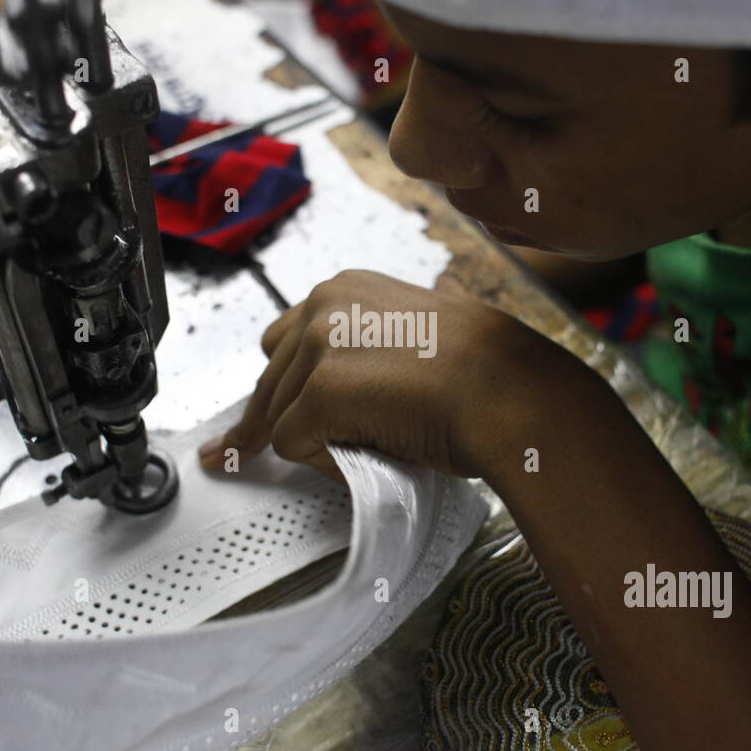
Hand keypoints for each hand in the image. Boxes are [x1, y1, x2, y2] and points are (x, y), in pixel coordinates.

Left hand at [197, 270, 590, 481]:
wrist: (510, 392)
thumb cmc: (484, 371)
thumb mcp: (415, 330)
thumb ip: (369, 342)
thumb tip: (347, 380)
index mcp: (346, 287)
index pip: (285, 340)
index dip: (281, 384)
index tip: (265, 412)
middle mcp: (325, 304)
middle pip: (270, 379)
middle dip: (267, 419)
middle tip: (240, 454)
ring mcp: (319, 346)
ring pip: (278, 416)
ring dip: (312, 442)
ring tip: (362, 452)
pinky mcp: (319, 392)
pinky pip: (292, 445)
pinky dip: (322, 464)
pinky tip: (362, 460)